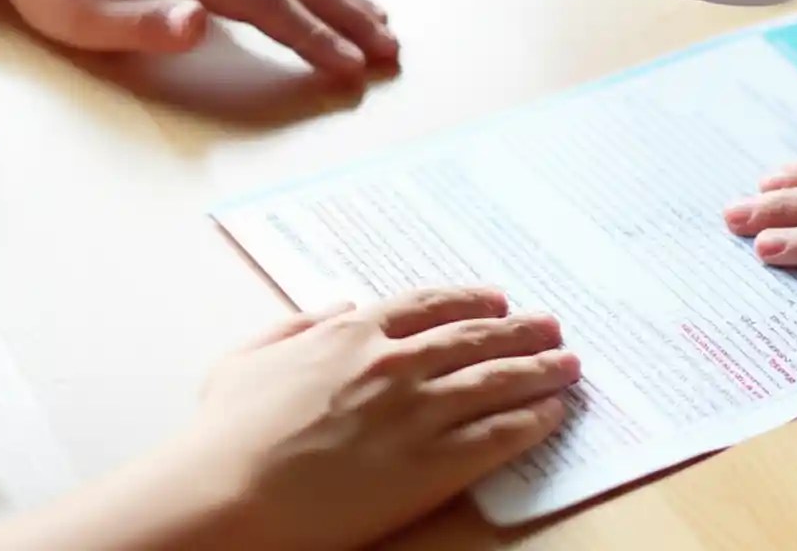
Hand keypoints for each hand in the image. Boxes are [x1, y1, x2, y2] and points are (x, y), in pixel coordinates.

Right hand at [191, 288, 578, 549]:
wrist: (227, 494)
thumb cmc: (226, 433)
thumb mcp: (249, 358)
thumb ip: (296, 325)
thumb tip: (337, 305)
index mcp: (353, 335)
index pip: (430, 306)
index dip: (471, 301)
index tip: (498, 301)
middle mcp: (395, 364)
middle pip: (476, 338)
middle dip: (521, 331)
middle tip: (551, 326)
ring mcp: (417, 413)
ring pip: (497, 381)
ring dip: (540, 370)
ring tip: (569, 364)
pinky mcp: (431, 464)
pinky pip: (497, 435)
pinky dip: (531, 419)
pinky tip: (552, 412)